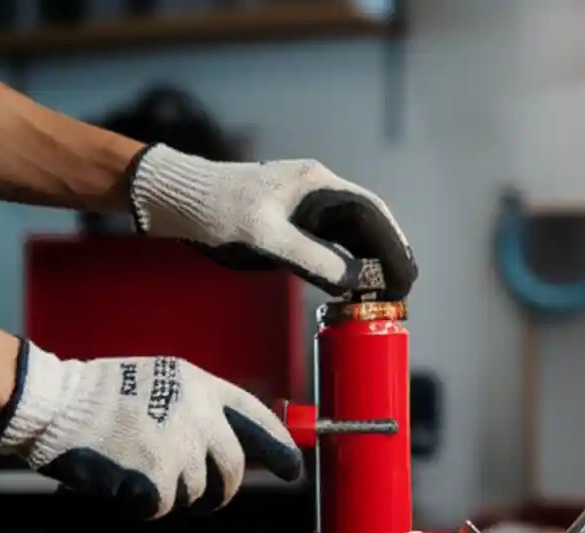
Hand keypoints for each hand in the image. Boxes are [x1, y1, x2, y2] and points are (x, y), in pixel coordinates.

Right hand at [0, 340, 302, 518]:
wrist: (55, 404)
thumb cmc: (103, 397)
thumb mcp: (162, 384)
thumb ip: (200, 411)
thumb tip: (237, 449)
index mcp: (202, 387)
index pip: (258, 419)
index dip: (280, 448)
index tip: (292, 470)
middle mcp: (198, 415)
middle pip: (232, 470)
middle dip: (222, 491)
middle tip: (209, 497)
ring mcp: (177, 448)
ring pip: (194, 492)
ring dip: (170, 492)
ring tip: (135, 465)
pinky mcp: (154, 478)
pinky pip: (161, 506)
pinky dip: (141, 503)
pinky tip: (119, 478)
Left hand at [128, 143, 416, 299]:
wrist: (178, 202)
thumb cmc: (217, 211)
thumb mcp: (263, 237)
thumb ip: (311, 257)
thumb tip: (354, 280)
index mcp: (317, 185)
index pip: (370, 213)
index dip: (393, 244)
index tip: (406, 275)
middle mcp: (318, 194)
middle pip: (368, 225)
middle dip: (388, 256)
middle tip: (403, 292)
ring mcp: (306, 210)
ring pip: (352, 237)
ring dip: (371, 264)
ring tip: (385, 295)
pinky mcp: (293, 226)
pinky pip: (331, 246)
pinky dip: (346, 267)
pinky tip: (353, 288)